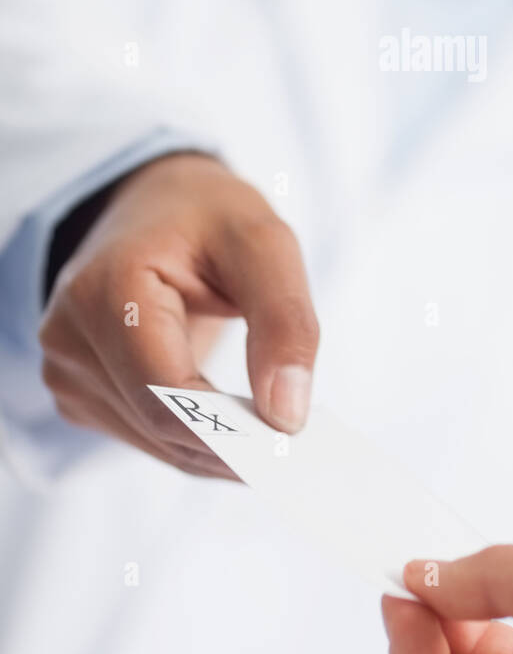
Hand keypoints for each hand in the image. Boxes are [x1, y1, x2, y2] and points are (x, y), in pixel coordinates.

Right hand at [39, 153, 318, 476]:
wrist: (154, 206)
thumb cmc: (208, 217)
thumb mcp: (263, 242)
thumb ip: (284, 321)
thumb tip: (287, 415)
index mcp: (106, 290)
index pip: (167, 391)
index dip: (232, 428)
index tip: (294, 442)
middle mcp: (69, 337)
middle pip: (163, 426)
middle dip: (237, 443)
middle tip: (304, 445)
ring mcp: (66, 370)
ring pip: (158, 443)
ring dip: (221, 447)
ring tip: (276, 424)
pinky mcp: (79, 392)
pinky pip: (149, 438)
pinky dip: (199, 439)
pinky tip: (236, 419)